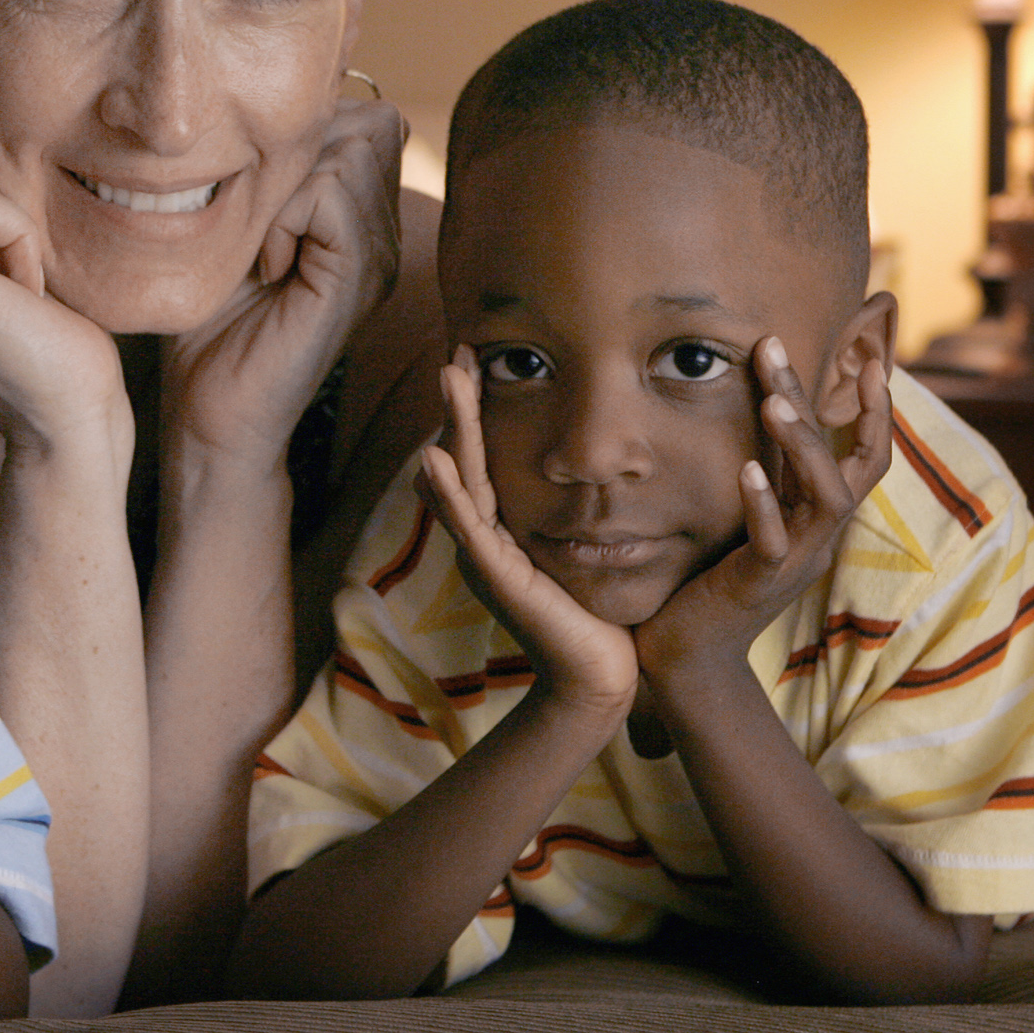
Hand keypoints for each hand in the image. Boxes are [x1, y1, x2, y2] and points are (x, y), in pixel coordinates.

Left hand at [163, 97, 404, 466]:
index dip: (305, 133)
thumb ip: (261, 171)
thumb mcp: (231, 228)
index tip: (256, 197)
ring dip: (286, 184)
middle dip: (298, 150)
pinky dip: (283, 216)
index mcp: (359, 220)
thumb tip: (252, 103)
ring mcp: (380, 258)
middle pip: (367, 122)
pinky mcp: (359, 282)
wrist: (211, 415)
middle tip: (255, 220)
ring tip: (259, 246)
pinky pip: (331, 194)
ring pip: (350, 149)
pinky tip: (264, 267)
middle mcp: (383, 234)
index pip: (365, 118)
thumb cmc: (207, 327)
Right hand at [418, 347, 637, 713]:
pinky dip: (447, 491)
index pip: (482, 456)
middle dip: (460, 405)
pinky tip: (434, 459)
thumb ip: (577, 513)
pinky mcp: (494, 577)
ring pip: (459, 481)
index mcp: (501, 528)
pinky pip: (467, 526)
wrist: (599, 679)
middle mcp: (483, 537)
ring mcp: (483, 556)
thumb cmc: (595, 617)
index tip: (480, 359)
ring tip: (448, 380)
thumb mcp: (582, 551)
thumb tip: (597, 470)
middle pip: (462, 458)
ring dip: (452, 428)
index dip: (477, 410)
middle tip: (458, 353)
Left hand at [637, 338, 891, 679]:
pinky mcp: (759, 585)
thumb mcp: (746, 517)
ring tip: (774, 402)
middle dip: (824, 404)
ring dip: (804, 447)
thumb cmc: (710, 581)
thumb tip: (767, 413)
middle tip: (778, 347)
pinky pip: (774, 542)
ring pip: (827, 500)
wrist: (687, 658)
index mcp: (816, 519)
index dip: (874, 412)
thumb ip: (765, 474)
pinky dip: (764, 504)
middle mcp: (818, 538)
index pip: (864, 459)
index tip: (869, 357)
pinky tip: (747, 471)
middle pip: (850, 466)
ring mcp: (795, 563)